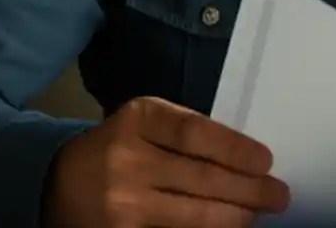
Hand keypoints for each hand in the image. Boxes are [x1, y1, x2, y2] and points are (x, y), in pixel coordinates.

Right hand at [43, 96, 290, 227]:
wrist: (56, 182)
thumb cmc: (118, 147)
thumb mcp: (145, 124)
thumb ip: (187, 134)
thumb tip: (248, 158)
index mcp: (138, 118)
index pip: (196, 133)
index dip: (236, 149)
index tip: (266, 161)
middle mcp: (127, 159)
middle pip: (202, 178)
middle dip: (249, 190)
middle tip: (279, 194)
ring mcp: (122, 203)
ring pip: (194, 215)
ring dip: (235, 217)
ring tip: (258, 214)